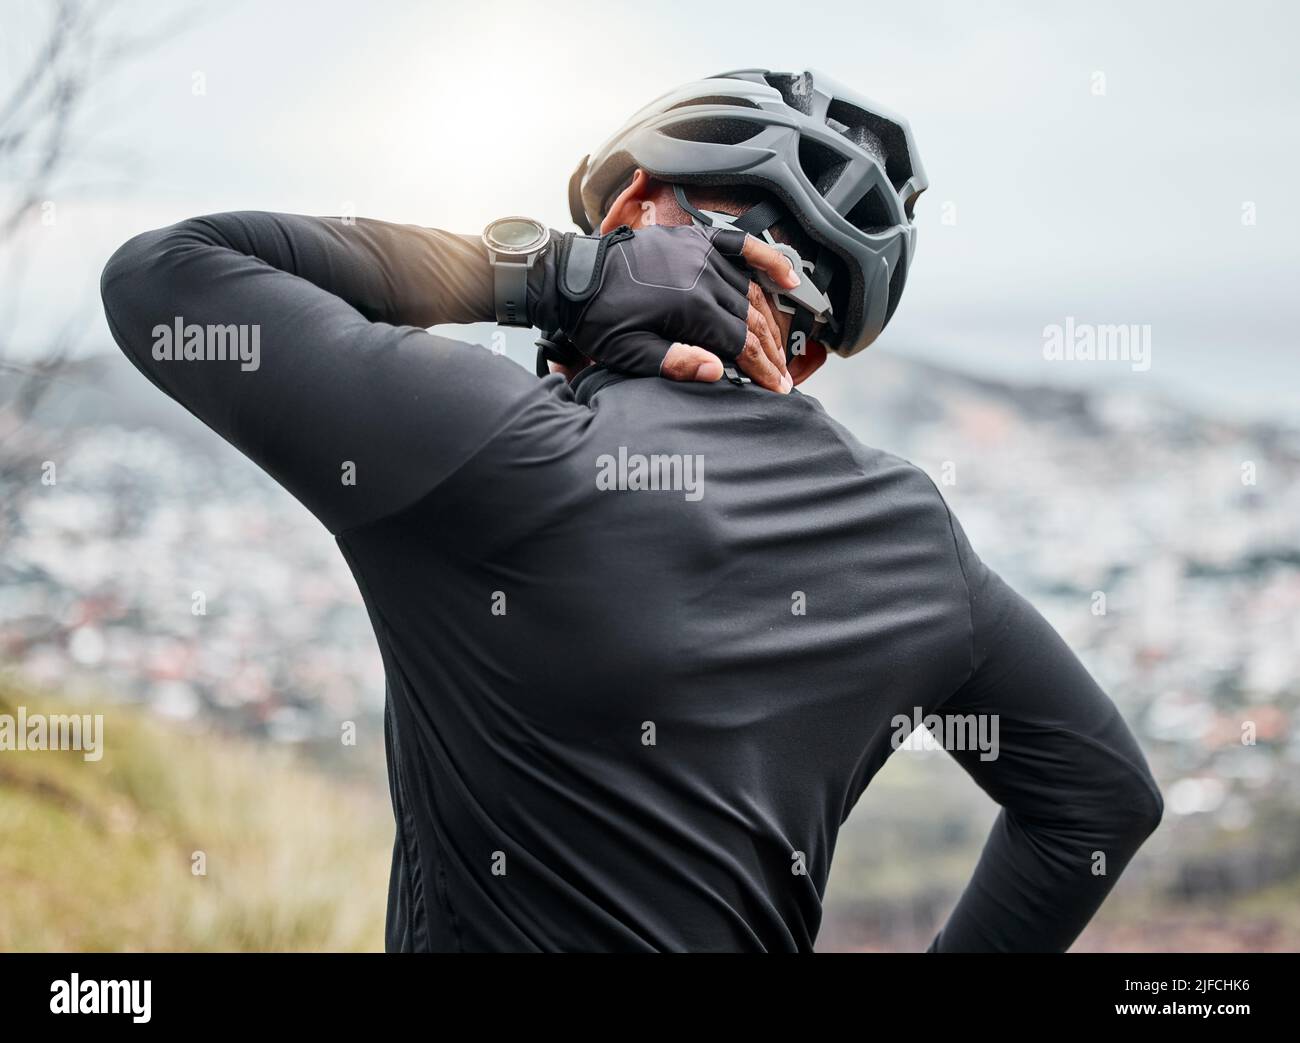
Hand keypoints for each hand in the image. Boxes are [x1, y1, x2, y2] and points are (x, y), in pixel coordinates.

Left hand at [554, 225, 801, 392]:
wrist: (573, 276)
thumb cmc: (597, 319)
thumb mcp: (628, 353)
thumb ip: (673, 362)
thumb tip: (718, 371)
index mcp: (689, 307)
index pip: (741, 344)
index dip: (763, 369)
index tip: (778, 387)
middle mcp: (702, 276)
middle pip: (751, 319)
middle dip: (770, 351)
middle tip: (783, 375)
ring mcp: (700, 254)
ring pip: (750, 290)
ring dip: (769, 320)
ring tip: (778, 346)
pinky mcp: (694, 241)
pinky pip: (740, 246)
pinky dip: (767, 260)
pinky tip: (789, 277)